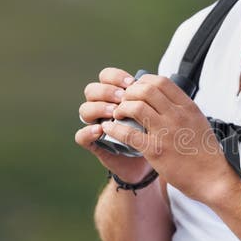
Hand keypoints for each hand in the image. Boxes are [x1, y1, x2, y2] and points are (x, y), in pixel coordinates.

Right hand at [75, 67, 153, 183]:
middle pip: (92, 90)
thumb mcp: (156, 114)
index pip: (107, 77)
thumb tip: (159, 82)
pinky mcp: (94, 144)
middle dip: (108, 91)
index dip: (116, 76)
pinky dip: (89, 131)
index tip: (132, 82)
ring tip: (114, 112)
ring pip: (84, 109)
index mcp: (116, 95)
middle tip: (123, 97)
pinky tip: (101, 129)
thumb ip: (153, 99)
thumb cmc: (154, 134)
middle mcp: (102, 107)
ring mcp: (96, 124)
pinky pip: (81, 136)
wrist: (147, 164)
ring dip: (99, 108)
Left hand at [100, 73, 237, 204]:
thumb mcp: (199, 122)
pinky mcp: (156, 150)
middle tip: (124, 101)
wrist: (213, 177)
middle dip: (129, 93)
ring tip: (118, 114)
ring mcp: (166, 132)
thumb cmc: (205, 153)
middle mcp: (177, 116)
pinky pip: (128, 134)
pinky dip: (115, 128)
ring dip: (121, 108)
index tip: (136, 89)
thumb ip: (182, 110)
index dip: (143, 82)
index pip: (161, 82)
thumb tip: (166, 100)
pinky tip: (109, 129)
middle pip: (146, 90)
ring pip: (136, 106)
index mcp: (188, 107)